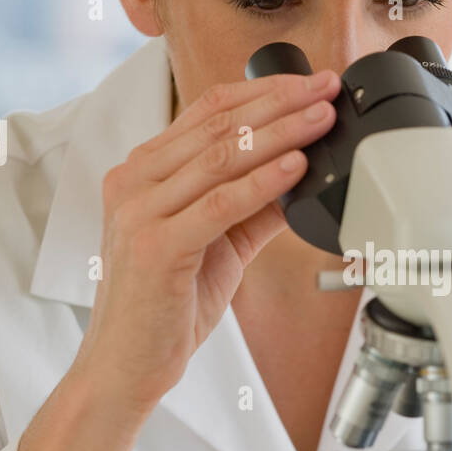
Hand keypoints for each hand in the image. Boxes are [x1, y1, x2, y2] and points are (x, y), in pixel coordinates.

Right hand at [75, 66, 341, 414]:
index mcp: (142, 173)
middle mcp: (133, 182)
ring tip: (322, 118)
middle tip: (326, 88)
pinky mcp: (156, 246)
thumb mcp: (217, 245)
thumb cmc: (165, 308)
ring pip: (221, 157)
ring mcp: (139, 212)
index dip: (263, 91)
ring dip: (280, 133)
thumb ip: (253, 208)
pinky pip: (220, 203)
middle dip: (280, 103)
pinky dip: (263, 182)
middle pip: (217, 125)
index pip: (206, 111)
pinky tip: (297, 167)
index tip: (309, 83)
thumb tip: (303, 175)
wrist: (125, 367)